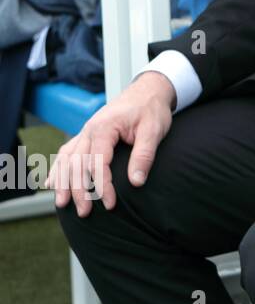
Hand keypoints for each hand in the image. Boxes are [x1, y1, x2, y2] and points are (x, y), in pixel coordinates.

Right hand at [45, 70, 175, 216]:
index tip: (109, 204)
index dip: (102, 185)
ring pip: (66, 160)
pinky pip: (66, 153)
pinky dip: (57, 169)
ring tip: (61, 205)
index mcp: (104, 128)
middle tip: (84, 213)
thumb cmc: (151, 109)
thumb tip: (136, 183)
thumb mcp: (154, 130)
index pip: (97, 162)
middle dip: (78, 191)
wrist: (148, 91)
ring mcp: (85, 132)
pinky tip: (52, 184)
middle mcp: (89, 130)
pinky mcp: (86, 135)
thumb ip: (144, 155)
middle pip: (76, 164)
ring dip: (62, 183)